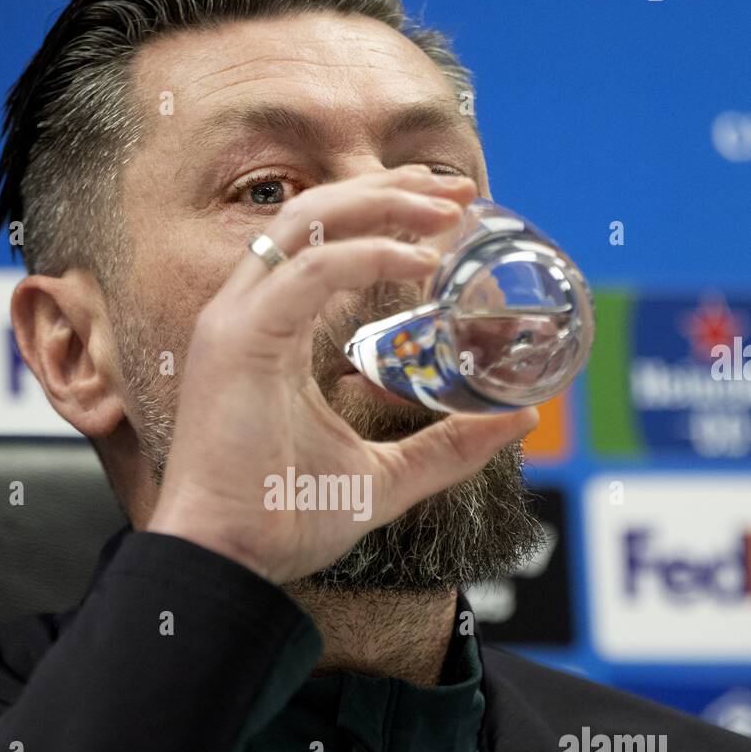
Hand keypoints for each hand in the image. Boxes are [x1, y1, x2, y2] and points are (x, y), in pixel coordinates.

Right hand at [145, 165, 538, 584]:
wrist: (231, 561)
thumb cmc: (285, 519)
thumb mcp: (387, 475)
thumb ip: (447, 446)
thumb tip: (519, 420)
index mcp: (273, 331)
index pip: (326, 244)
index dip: (387, 217)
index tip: (451, 215)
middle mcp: (249, 312)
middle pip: (317, 213)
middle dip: (391, 190)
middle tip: (458, 192)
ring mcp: (238, 321)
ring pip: (308, 222)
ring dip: (382, 204)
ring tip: (446, 210)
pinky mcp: (238, 340)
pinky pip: (308, 272)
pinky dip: (366, 256)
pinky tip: (419, 264)